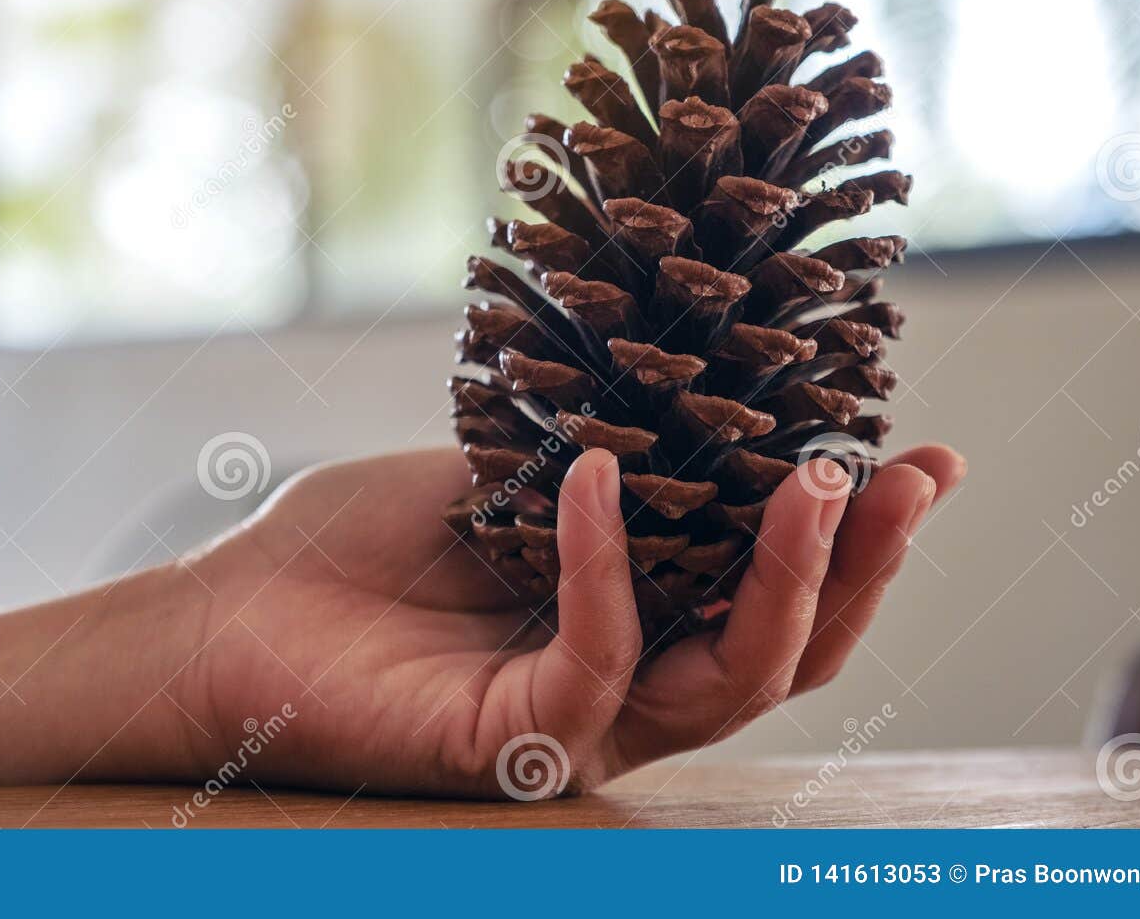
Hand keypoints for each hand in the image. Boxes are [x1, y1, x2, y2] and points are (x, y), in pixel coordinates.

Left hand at [178, 443, 964, 797]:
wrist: (229, 613)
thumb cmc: (352, 547)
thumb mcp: (501, 475)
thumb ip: (604, 457)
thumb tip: (700, 394)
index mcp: (628, 616)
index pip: (763, 589)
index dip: (848, 533)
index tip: (911, 452)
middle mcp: (622, 682)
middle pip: (782, 650)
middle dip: (860, 564)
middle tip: (907, 474)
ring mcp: (576, 722)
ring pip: (730, 678)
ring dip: (788, 574)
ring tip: (816, 478)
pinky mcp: (515, 744)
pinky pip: (598, 661)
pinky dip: (609, 563)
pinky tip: (603, 475)